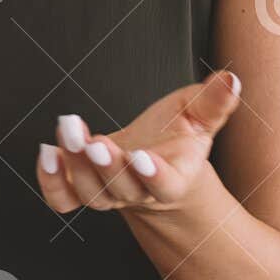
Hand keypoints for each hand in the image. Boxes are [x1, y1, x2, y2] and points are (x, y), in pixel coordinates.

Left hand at [36, 70, 241, 215]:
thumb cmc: (175, 140)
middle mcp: (138, 192)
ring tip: (69, 132)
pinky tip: (48, 153)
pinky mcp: (81, 190)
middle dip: (106, 166)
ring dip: (76, 165)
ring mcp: (108, 195)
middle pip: (122, 189)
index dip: (152, 175)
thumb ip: (213, 102)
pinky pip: (63, 199)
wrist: (152, 166)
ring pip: (91, 193)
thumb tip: (231, 79)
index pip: (164, 185)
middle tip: (93, 142)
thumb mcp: (197, 117)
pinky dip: (50, 182)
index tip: (141, 156)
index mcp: (172, 180)